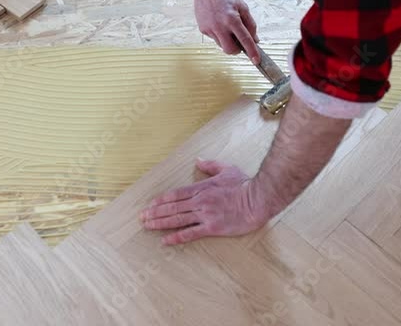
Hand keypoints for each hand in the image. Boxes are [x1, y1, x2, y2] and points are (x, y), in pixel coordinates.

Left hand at [140, 159, 271, 244]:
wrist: (258, 199)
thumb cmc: (245, 184)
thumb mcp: (228, 169)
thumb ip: (211, 165)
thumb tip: (199, 160)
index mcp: (202, 188)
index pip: (175, 194)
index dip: (160, 200)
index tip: (150, 205)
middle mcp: (200, 201)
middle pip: (172, 207)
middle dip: (155, 212)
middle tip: (142, 217)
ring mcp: (205, 215)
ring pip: (177, 219)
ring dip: (160, 223)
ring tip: (147, 226)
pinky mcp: (212, 228)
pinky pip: (190, 233)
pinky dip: (176, 237)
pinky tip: (165, 241)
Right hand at [191, 0, 260, 64]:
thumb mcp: (243, 7)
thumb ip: (251, 24)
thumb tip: (255, 40)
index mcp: (232, 19)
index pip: (245, 40)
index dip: (252, 51)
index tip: (256, 61)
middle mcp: (219, 26)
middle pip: (230, 50)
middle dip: (236, 50)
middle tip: (239, 42)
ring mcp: (209, 29)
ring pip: (221, 45)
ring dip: (227, 40)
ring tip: (226, 26)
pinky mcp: (203, 29)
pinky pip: (214, 38)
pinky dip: (219, 34)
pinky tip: (217, 22)